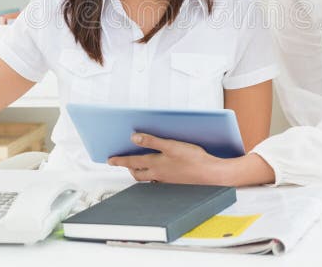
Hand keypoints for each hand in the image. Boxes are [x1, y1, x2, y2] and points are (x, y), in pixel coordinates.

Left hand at [107, 133, 225, 184]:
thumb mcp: (171, 146)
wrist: (211, 174)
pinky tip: (159, 172)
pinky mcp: (175, 183)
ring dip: (141, 172)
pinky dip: (154, 176)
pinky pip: (158, 181)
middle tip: (123, 163)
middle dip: (129, 168)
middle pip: (137, 173)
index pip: (132, 162)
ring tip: (138, 167)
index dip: (120, 160)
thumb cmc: (194, 160)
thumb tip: (134, 138)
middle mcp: (158, 174)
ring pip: (148, 178)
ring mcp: (167, 181)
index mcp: (156, 164)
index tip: (110, 160)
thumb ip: (152, 141)